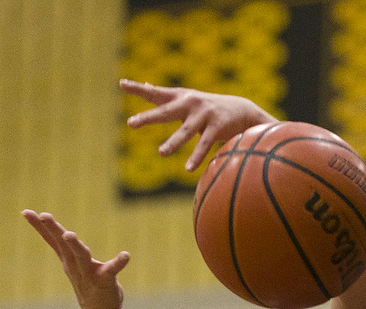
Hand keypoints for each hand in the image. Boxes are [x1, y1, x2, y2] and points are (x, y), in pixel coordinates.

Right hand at [23, 210, 129, 308]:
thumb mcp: (74, 266)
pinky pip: (112, 270)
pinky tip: (125, 255)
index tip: (26, 212)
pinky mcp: (105, 281)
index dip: (39, 226)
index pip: (51, 240)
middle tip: (44, 215)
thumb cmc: (87, 285)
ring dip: (74, 245)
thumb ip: (70, 250)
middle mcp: (75, 265)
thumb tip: (62, 233)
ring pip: (81, 256)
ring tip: (68, 235)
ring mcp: (89, 274)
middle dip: (54, 229)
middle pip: (63, 244)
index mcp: (67, 259)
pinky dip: (118, 262)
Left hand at [120, 81, 276, 171]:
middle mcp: (190, 103)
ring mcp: (204, 115)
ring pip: (185, 131)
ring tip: (161, 153)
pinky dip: (196, 157)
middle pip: (165, 111)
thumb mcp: (188, 99)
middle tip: (131, 123)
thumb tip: (145, 86)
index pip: (156, 93)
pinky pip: (204, 144)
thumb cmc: (209, 107)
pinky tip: (188, 169)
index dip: (138, 88)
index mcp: (180, 97)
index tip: (122, 84)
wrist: (243, 111)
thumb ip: (166, 96)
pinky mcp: (217, 127)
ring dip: (173, 143)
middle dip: (148, 118)